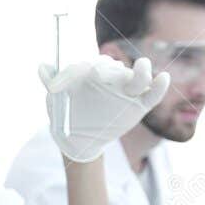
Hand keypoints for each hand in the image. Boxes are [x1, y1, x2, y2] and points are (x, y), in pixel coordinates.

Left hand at [40, 55, 170, 162]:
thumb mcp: (55, 100)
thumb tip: (42, 67)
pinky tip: (162, 79)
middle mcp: (111, 78)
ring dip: (140, 70)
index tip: (85, 73)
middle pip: (114, 68)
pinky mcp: (138, 105)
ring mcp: (126, 91)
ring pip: (137, 77)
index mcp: (92, 73)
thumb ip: (52, 82)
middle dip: (108, 70)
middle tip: (97, 73)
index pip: (92, 65)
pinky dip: (159, 87)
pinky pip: (152, 94)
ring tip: (141, 67)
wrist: (76, 139)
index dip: (86, 68)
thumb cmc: (66, 115)